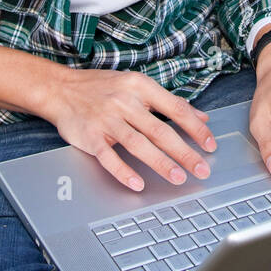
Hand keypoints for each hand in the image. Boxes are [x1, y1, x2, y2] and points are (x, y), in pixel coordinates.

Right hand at [0, 47, 217, 192]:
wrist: (61, 89)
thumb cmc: (102, 88)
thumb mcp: (136, 86)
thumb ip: (169, 102)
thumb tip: (201, 117)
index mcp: (140, 87)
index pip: (175, 108)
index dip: (195, 128)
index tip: (210, 145)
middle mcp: (124, 102)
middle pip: (160, 130)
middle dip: (183, 151)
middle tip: (201, 168)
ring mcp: (107, 119)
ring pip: (138, 144)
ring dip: (159, 162)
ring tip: (177, 177)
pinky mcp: (90, 136)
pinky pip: (109, 156)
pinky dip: (123, 171)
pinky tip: (137, 184)